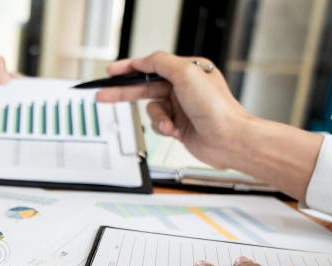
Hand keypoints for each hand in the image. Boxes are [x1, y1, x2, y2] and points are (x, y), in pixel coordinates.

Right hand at [95, 51, 249, 169]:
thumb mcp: (186, 74)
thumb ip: (161, 63)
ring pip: (151, 109)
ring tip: (169, 124)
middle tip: (103, 95)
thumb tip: (143, 61)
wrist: (228, 139)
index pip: (151, 65)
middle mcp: (184, 87)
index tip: (111, 71)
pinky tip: (174, 131)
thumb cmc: (216, 108)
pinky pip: (156, 125)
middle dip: (124, 93)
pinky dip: (162, 128)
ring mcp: (180, 107)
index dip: (129, 68)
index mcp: (188, 70)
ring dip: (157, 118)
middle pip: (145, 87)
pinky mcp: (178, 125)